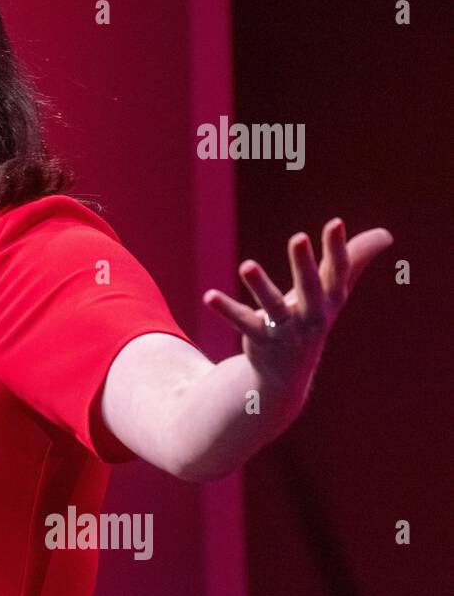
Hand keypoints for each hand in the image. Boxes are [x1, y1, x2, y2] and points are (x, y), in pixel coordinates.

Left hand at [202, 218, 393, 396]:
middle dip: (304, 263)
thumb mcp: (333, 291)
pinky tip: (209, 296)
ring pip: (273, 305)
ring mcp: (285, 329)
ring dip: (260, 285)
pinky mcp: (259, 338)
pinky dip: (226, 308)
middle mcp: (311, 316)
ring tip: (246, 265)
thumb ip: (353, 260)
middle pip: (310, 287)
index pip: (337, 272)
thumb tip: (386, 235)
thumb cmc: (311, 319)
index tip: (335, 223)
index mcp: (330, 300)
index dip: (337, 248)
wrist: (288, 372)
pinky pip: (242, 321)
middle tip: (299, 237)